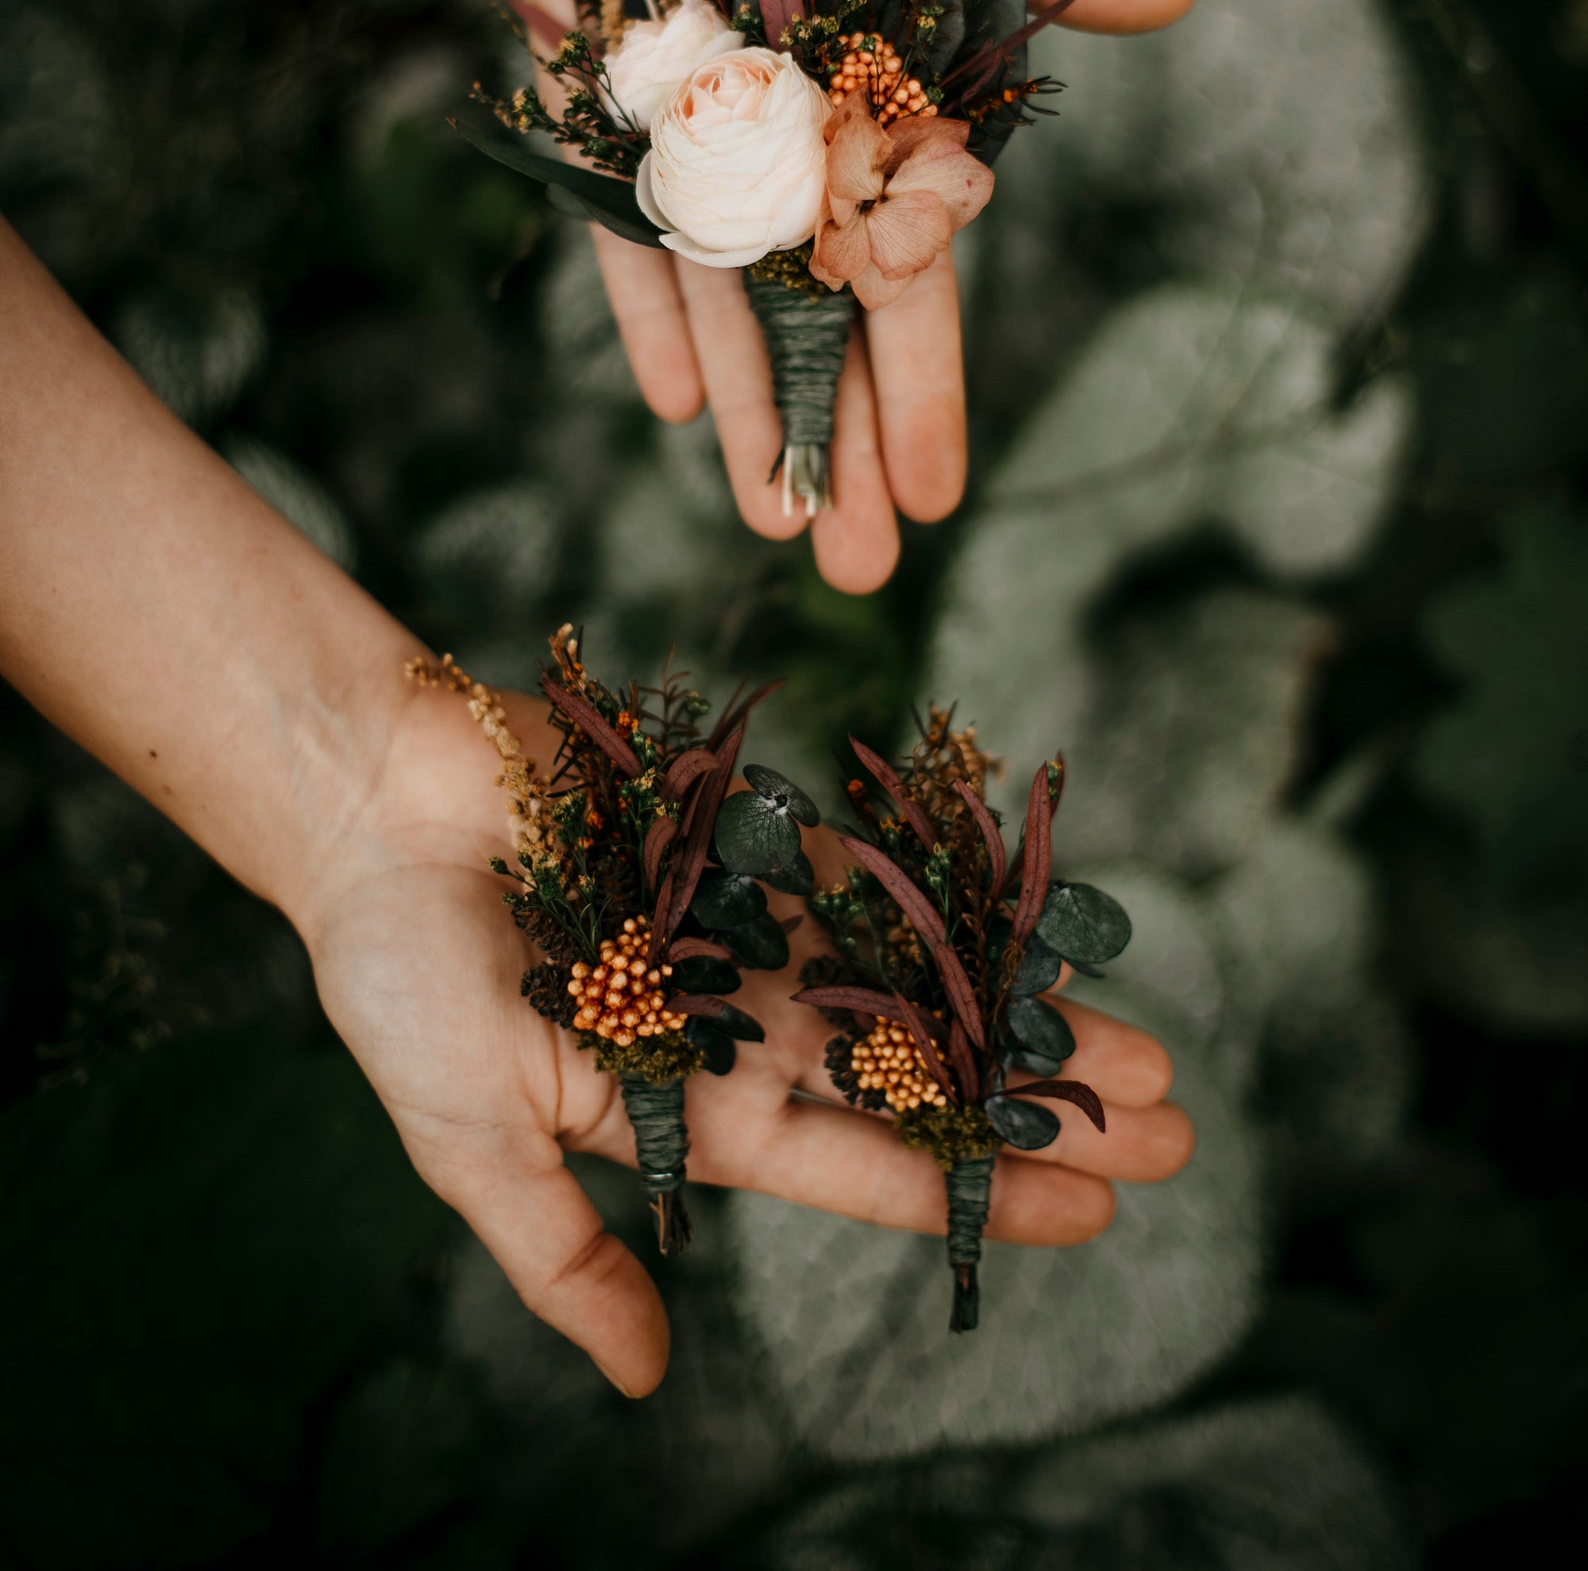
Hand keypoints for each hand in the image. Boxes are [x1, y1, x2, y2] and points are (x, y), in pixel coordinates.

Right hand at [300, 682, 1193, 1397]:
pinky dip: (948, 896)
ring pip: (918, 978)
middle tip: (1178, 1131)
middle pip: (920, 1077)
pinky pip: (867, 870)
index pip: (862, 1165)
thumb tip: (648, 1383)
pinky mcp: (741, 836)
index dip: (976, 1191)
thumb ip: (559, 1254)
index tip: (1097, 1212)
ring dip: (1025, 1008)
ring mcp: (747, 926)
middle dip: (1041, 1107)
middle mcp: (736, 1023)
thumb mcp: (467, 1137)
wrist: (371, 799)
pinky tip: (1030, 916)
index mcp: (684, 1105)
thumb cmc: (398, 971)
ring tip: (1144, 1043)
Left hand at [515, 0, 1197, 593]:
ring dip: (750, 419)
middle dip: (839, 449)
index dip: (923, 392)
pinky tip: (674, 408)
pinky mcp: (605, 124)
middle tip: (855, 571)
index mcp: (883, 130)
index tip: (938, 496)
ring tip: (772, 528)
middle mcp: (793, 165)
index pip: (910, 289)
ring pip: (728, 315)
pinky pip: (622, 238)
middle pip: (821, 336)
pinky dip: (647, 311)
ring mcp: (696, 155)